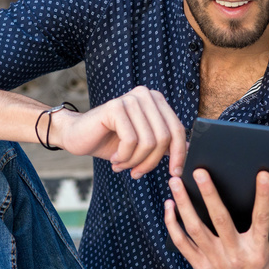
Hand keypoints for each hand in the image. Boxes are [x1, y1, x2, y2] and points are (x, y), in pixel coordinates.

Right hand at [49, 86, 186, 178]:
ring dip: (135, 161)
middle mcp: (146, 95)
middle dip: (151, 162)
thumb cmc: (110, 141)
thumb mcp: (143, 144)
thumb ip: (164, 143)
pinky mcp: (115, 107)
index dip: (179, 154)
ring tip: (122, 165)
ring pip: (148, 142)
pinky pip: (131, 140)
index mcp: (156, 100)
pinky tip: (114, 158)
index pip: (178, 130)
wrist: (77, 136)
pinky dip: (124, 156)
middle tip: (137, 173)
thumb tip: (191, 150)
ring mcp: (130, 99)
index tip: (175, 173)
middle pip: (164, 138)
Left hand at [163, 168, 268, 268]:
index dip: (263, 195)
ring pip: (194, 228)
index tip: (262, 174)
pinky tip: (169, 206)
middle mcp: (234, 254)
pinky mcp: (199, 266)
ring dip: (183, 204)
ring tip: (175, 182)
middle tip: (199, 172)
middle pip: (220, 220)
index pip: (262, 218)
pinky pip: (181, 243)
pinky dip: (172, 224)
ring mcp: (214, 261)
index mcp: (258, 250)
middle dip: (209, 194)